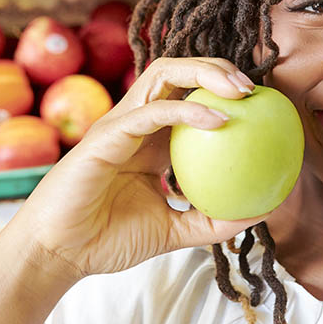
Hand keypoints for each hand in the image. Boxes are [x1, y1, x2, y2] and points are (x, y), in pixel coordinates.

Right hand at [6, 57, 265, 281]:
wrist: (59, 255)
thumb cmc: (107, 241)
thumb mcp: (174, 232)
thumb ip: (212, 220)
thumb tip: (263, 211)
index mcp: (151, 140)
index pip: (189, 96)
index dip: (223, 90)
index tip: (263, 105)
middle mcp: (137, 123)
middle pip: (178, 73)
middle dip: (218, 68)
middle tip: (254, 88)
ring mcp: (120, 125)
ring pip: (163, 74)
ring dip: (204, 72)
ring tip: (240, 90)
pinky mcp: (105, 136)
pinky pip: (151, 112)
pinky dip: (187, 110)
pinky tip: (219, 120)